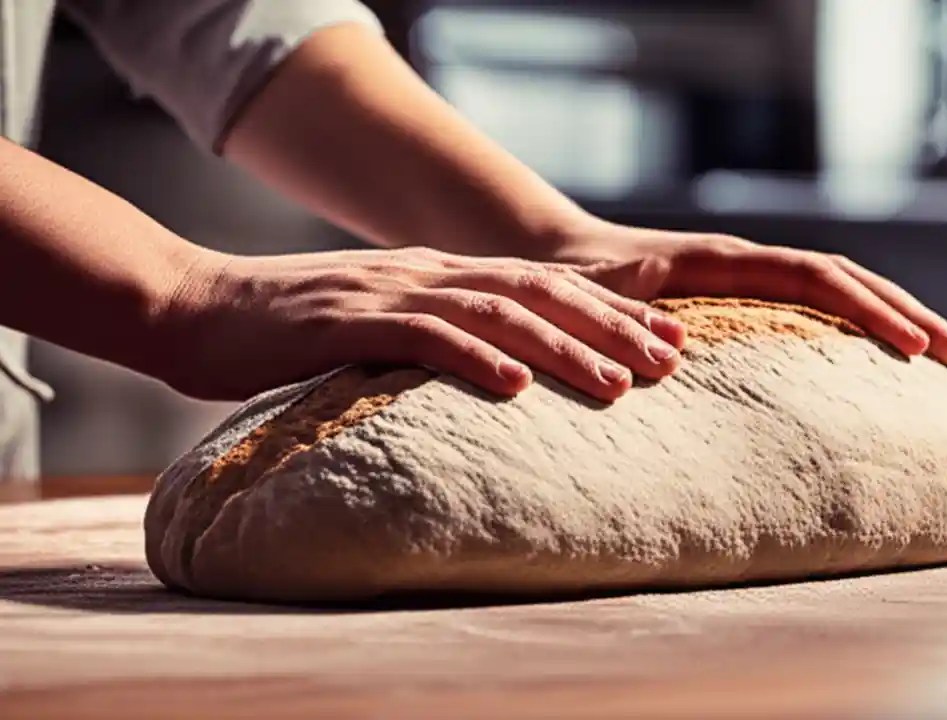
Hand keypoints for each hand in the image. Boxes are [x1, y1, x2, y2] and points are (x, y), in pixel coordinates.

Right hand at [153, 247, 684, 401]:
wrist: (195, 308)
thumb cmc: (289, 334)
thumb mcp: (379, 328)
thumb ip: (436, 339)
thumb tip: (499, 378)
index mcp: (439, 275)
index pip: (543, 286)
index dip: (610, 311)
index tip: (666, 340)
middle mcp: (426, 274)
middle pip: (539, 292)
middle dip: (610, 326)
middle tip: (670, 361)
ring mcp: (388, 293)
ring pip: (497, 312)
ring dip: (562, 347)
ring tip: (617, 384)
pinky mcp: (347, 321)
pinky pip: (423, 336)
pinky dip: (473, 357)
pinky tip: (514, 386)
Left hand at [553, 219, 946, 389]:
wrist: (566, 257)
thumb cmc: (575, 285)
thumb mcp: (591, 301)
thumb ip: (622, 320)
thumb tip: (669, 353)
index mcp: (723, 261)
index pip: (814, 279)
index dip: (867, 311)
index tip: (915, 350)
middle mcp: (753, 263)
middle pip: (853, 282)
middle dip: (916, 320)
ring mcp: (760, 278)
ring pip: (851, 292)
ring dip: (909, 323)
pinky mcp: (758, 297)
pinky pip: (830, 307)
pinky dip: (872, 329)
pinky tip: (903, 363)